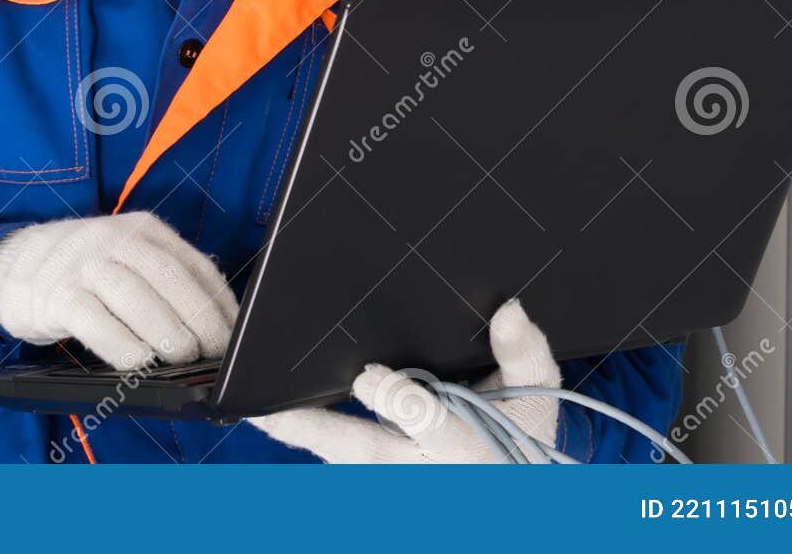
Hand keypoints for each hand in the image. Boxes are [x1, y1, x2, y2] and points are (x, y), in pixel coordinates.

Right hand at [0, 211, 237, 368]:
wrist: (10, 264)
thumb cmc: (82, 272)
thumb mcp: (124, 260)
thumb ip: (161, 282)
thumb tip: (210, 327)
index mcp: (142, 229)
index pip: (192, 264)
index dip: (218, 301)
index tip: (234, 335)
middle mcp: (114, 238)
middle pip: (166, 275)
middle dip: (197, 316)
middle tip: (212, 352)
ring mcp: (83, 264)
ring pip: (133, 294)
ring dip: (165, 330)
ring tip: (184, 358)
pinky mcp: (56, 294)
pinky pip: (93, 319)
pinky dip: (121, 343)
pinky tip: (139, 362)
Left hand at [247, 298, 560, 461]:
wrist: (517, 481)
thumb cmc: (523, 433)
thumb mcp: (537, 393)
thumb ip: (523, 352)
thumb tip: (508, 310)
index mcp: (468, 443)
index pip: (431, 423)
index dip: (400, 402)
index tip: (370, 377)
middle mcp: (426, 467)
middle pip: (366, 450)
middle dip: (320, 430)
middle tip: (273, 412)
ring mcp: (400, 476)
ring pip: (345, 456)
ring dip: (302, 432)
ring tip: (255, 407)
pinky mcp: (383, 474)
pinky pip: (342, 455)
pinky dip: (311, 434)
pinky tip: (274, 412)